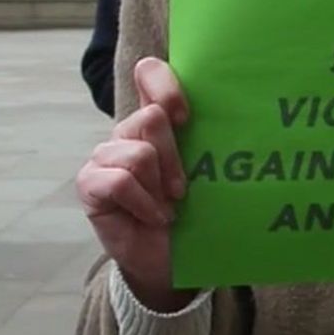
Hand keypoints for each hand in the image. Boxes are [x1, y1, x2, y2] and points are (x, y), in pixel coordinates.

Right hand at [75, 58, 195, 312]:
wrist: (169, 260)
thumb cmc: (193, 211)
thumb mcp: (206, 171)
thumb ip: (208, 139)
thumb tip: (243, 116)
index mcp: (157, 120)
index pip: (149, 74)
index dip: (165, 82)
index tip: (186, 114)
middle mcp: (128, 132)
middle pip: (151, 118)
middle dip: (175, 157)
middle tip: (183, 189)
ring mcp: (105, 156)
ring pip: (138, 153)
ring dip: (160, 185)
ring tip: (169, 206)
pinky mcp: (90, 183)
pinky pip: (120, 181)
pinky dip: (144, 203)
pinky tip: (154, 217)